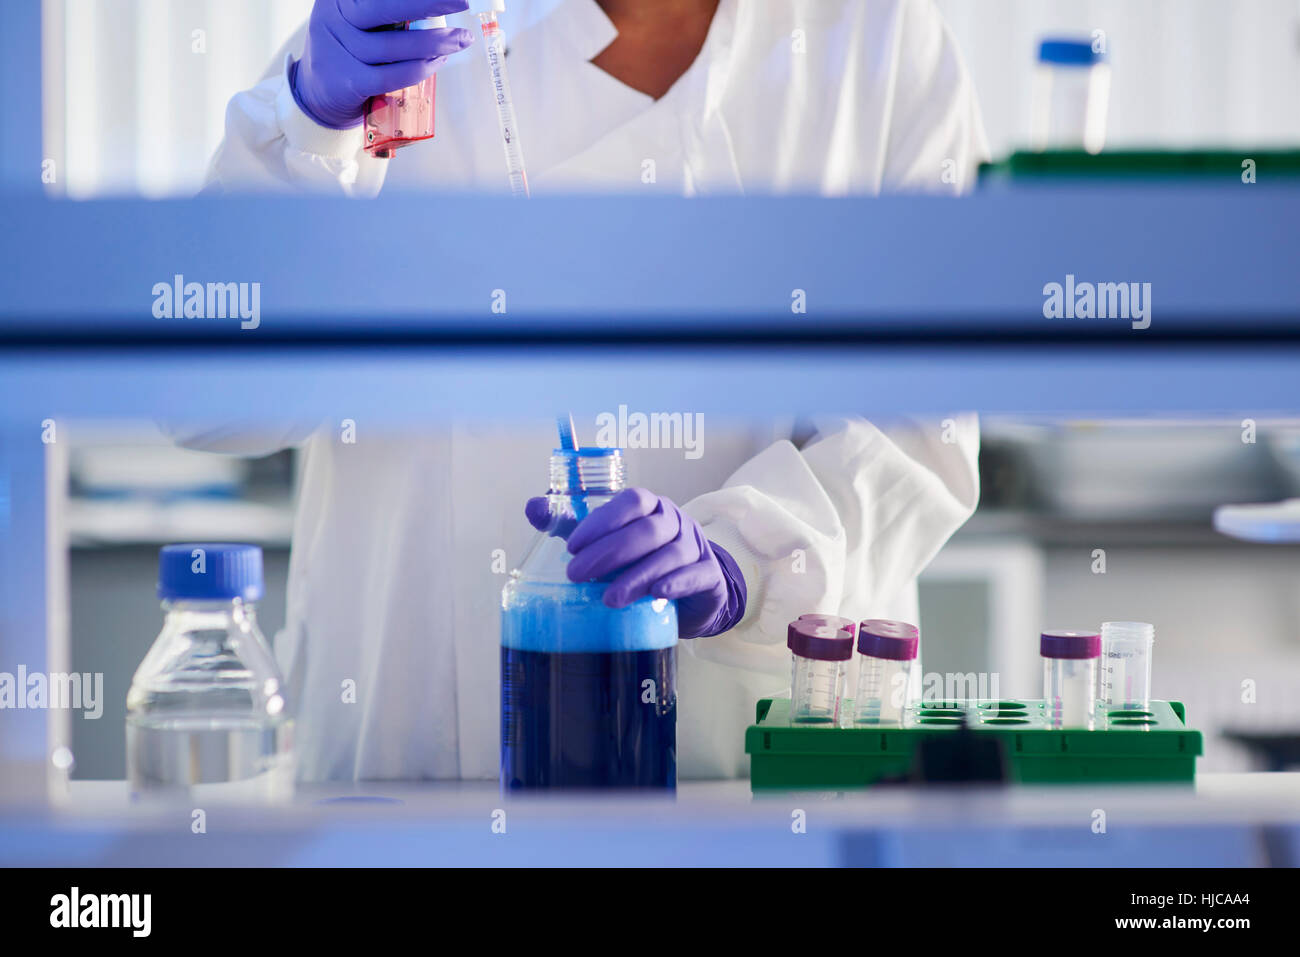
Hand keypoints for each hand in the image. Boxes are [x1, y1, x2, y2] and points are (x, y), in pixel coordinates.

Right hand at [292, 1, 473, 129]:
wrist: (316, 95)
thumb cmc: (350, 50)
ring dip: (434, 42)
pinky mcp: (346, 81)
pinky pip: (391, 75)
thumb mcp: (357, 20)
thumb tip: (436, 4)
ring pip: (393, 44)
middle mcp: (333, 17)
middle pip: (385, 6)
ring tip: (460, 40)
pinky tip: (437, 63)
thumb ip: (385, 10)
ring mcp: (337, 50)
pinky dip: (419, 69)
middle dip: (429, 3)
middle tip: (463, 1)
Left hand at [525, 488, 745, 639]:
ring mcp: (697, 548)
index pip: (631, 501)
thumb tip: (532, 507)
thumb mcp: (607, 542)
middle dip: (610, 552)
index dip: (602, 521)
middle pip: (647, 530)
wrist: (692, 592)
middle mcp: (676, 522)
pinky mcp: (710, 576)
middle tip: (576, 575)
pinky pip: (697, 575)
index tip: (570, 546)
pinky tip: (657, 595)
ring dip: (637, 576)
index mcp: (651, 507)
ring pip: (671, 555)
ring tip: (609, 599)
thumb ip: (572, 525)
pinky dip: (676, 583)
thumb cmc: (641, 561)